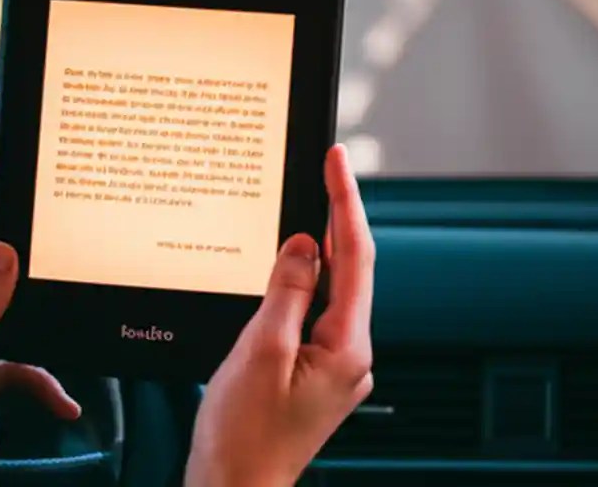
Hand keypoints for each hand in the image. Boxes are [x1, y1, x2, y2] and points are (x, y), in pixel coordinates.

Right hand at [186, 144, 374, 485]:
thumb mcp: (258, 350)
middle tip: (325, 168)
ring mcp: (335, 368)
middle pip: (350, 271)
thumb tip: (305, 245)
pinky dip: (302, 285)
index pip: (355, 257)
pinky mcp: (315, 375)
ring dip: (319, 250)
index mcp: (346, 348)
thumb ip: (286, 290)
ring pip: (331, 293)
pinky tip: (288, 269)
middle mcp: (351, 357)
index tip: (337, 160)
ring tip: (308, 203)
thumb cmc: (242, 437)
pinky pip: (314, 315)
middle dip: (336, 218)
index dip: (344, 201)